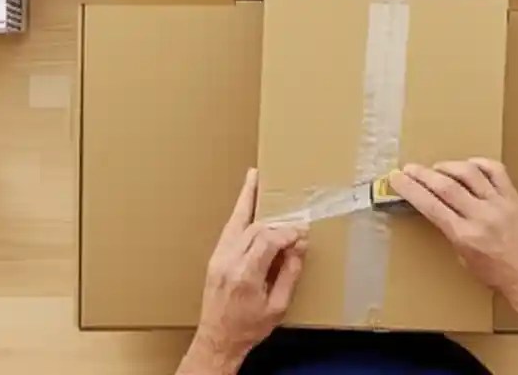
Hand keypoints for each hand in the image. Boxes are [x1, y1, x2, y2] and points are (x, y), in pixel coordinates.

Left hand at [183, 168, 306, 373]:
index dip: (287, 232)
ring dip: (248, 199)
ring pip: (237, 222)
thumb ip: (290, 273)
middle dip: (276, 222)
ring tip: (255, 177)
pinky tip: (245, 200)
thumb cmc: (249, 328)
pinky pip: (229, 229)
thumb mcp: (278, 306)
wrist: (218, 339)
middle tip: (294, 220)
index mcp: (245, 276)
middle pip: (255, 228)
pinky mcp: (215, 257)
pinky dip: (239, 212)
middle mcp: (229, 262)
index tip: (302, 233)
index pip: (268, 240)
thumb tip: (298, 245)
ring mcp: (219, 258)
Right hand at [389, 159, 517, 299]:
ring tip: (436, 168)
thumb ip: (451, 231)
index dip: (410, 189)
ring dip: (447, 166)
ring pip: (469, 173)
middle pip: (445, 186)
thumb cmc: (497, 275)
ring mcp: (499, 205)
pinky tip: (468, 166)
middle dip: (422, 174)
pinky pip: (496, 171)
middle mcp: (481, 217)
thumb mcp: (463, 258)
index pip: (430, 205)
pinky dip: (479, 164)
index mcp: (465, 236)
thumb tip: (437, 208)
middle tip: (408, 168)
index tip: (396, 179)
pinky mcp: (513, 199)